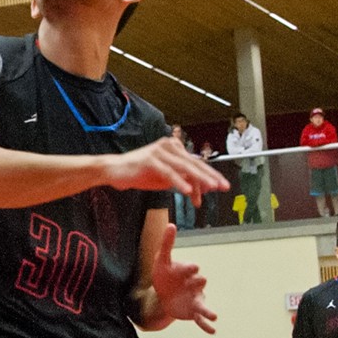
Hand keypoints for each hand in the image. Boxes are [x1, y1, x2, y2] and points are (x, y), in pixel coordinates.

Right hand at [106, 137, 227, 204]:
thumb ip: (182, 180)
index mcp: (174, 149)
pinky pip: (169, 173)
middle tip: (223, 186)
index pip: (196, 163)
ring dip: (199, 179)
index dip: (210, 176)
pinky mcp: (150, 160)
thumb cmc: (139, 174)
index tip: (221, 187)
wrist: (114, 171)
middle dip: (211, 176)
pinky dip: (179, 182)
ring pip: (185, 167)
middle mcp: (169, 147)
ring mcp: (159, 152)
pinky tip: (188, 191)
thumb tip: (202, 188)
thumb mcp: (165, 179)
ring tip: (210, 188)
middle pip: (194, 163)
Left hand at [147, 223, 217, 333]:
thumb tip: (171, 225)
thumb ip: (167, 243)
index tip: (192, 267)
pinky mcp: (192, 311)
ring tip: (214, 316)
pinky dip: (206, 324)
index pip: (190, 269)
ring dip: (208, 310)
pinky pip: (200, 319)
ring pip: (203, 304)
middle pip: (199, 283)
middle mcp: (194, 285)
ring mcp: (195, 299)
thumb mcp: (162, 260)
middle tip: (201, 280)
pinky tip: (213, 330)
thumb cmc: (165, 274)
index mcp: (187, 272)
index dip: (191, 268)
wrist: (163, 293)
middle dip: (199, 282)